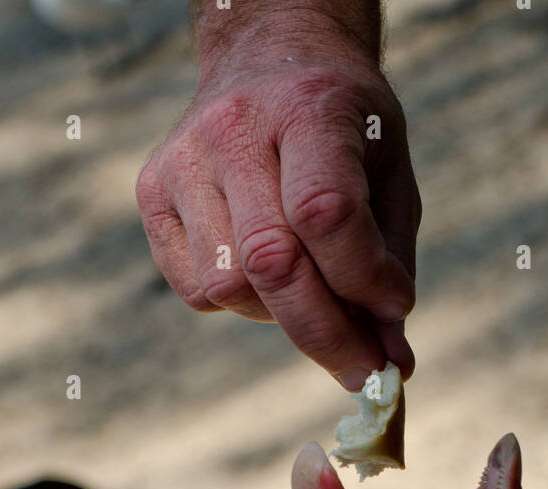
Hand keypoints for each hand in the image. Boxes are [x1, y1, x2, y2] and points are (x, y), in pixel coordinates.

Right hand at [136, 46, 420, 387]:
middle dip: (326, 332)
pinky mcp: (152, 193)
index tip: (395, 310)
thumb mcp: (390, 178)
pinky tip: (266, 276)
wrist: (271, 60)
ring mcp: (183, 161)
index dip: (363, 279)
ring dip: (282, 314)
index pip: (326, 214)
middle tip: (364, 371)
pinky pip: (198, 290)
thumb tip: (393, 365)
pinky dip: (243, 304)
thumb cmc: (345, 132)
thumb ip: (392, 267)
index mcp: (307, 108)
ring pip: (229, 287)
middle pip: (272, 263)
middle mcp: (233, 129)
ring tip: (310, 290)